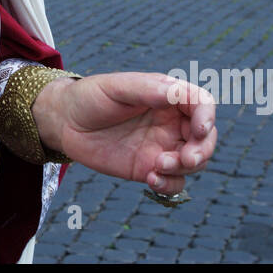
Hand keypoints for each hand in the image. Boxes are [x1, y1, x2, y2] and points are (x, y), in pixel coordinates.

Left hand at [33, 73, 216, 195]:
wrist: (65, 122)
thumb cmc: (90, 96)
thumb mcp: (116, 87)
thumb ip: (147, 90)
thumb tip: (177, 92)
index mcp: (167, 96)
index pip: (201, 104)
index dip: (207, 116)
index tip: (199, 130)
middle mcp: (170, 121)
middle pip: (205, 137)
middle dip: (203, 150)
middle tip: (186, 159)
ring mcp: (162, 146)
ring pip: (194, 162)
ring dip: (185, 168)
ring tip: (157, 167)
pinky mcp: (149, 168)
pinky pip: (173, 181)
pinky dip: (170, 185)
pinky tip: (151, 180)